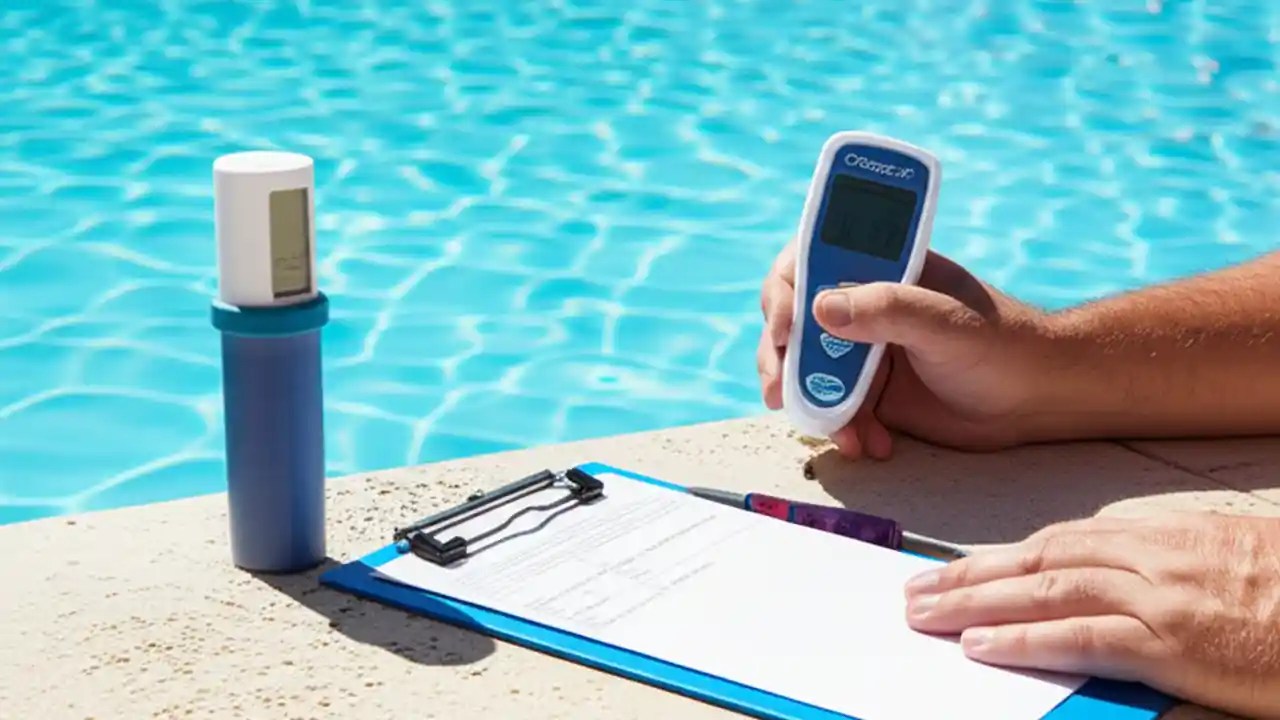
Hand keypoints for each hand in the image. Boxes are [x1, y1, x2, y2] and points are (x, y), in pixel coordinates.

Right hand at [756, 241, 1056, 457]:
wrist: (1039, 400)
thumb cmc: (1005, 343)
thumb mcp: (946, 322)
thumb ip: (887, 310)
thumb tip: (819, 308)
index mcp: (882, 269)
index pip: (811, 261)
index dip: (784, 291)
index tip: (782, 330)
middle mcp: (865, 304)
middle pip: (794, 319)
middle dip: (779, 357)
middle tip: (778, 391)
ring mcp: (865, 350)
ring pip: (807, 370)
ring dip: (807, 401)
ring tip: (835, 432)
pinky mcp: (872, 393)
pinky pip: (833, 407)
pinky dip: (841, 428)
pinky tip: (869, 444)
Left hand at [903, 513, 1279, 718]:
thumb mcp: (1226, 560)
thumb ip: (1163, 565)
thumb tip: (1107, 584)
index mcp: (1162, 534)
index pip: (1060, 540)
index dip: (1000, 557)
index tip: (957, 569)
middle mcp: (1152, 554)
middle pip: (1038, 559)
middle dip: (969, 575)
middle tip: (914, 592)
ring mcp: (1162, 595)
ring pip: (1045, 591)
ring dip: (976, 604)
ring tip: (925, 616)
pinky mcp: (1176, 640)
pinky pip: (1084, 637)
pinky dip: (1026, 640)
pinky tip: (983, 647)